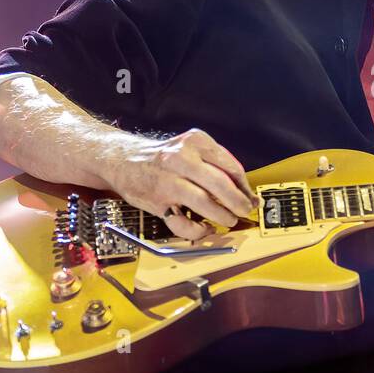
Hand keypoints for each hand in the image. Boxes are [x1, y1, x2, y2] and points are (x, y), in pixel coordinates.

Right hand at [107, 128, 257, 239]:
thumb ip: (217, 165)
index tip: (250, 197)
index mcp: (195, 142)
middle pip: (220, 184)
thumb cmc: (164, 157)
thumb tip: (246, 192)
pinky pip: (183, 223)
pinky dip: (199, 230)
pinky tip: (205, 228)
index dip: (245, 186)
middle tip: (244, 211)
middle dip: (238, 202)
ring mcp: (167, 181)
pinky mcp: (157, 202)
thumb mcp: (191, 148)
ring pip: (204, 203)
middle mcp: (181, 159)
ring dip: (223, 216)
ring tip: (228, 220)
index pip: (230, 166)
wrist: (123, 159)